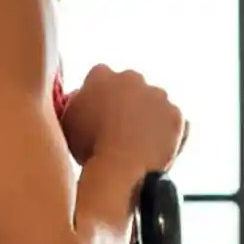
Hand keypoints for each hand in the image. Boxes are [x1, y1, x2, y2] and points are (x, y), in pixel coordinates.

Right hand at [59, 66, 187, 169]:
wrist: (120, 168)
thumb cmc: (90, 148)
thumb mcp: (68, 123)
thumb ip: (76, 103)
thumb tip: (81, 97)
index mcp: (101, 75)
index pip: (100, 78)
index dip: (100, 97)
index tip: (98, 113)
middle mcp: (132, 77)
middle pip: (130, 86)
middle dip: (127, 103)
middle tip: (119, 128)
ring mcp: (158, 94)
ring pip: (154, 103)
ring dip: (148, 117)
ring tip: (137, 143)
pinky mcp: (176, 114)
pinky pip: (172, 122)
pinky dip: (166, 133)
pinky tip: (154, 148)